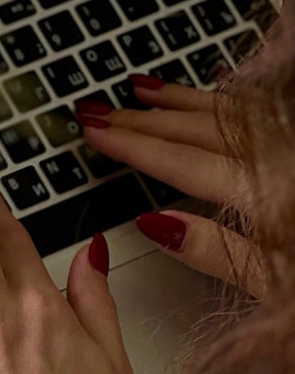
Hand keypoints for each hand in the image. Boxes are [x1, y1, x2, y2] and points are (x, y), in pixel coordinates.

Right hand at [78, 76, 265, 296]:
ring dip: (177, 101)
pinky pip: (254, 115)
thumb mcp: (268, 283)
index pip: (182, 162)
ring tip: (140, 90)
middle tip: (102, 110)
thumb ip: (212, 251)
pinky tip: (205, 100)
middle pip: (199, 131)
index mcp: (262, 197)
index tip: (98, 133)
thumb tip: (157, 223)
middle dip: (144, 118)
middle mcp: (277, 164)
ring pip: (226, 115)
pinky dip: (219, 104)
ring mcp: (288, 153)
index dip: (135, 146)